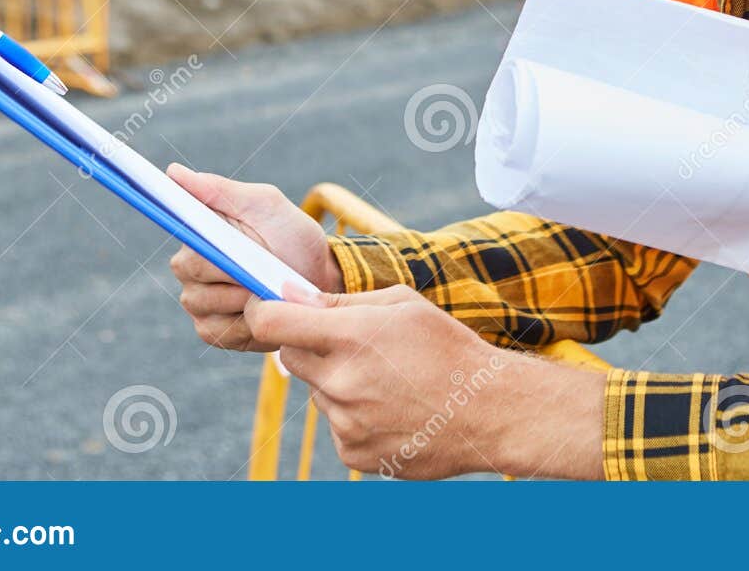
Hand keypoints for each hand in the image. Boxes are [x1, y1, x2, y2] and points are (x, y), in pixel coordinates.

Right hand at [167, 164, 341, 351]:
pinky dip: (251, 324)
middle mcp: (189, 271)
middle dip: (235, 273)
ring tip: (270, 287)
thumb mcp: (265, 205)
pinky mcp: (214, 332)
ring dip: (246, 299)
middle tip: (265, 266)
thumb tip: (174, 172)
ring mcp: (199, 304)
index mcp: (197, 236)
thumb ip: (221, 191)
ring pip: (209, 308)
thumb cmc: (291, 236)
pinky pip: (223, 334)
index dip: (195, 243)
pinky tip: (268, 310)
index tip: (217, 246)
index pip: (184, 241)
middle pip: (195, 278)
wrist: (320, 278)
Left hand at [245, 282, 605, 479]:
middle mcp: (340, 381)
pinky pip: (337, 424)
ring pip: (318, 392)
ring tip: (387, 379)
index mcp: (349, 336)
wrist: (488, 409)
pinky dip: (354, 414)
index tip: (266, 308)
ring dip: (337, 381)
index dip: (260, 311)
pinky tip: (392, 407)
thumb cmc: (447, 346)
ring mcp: (345, 422)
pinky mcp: (353, 452)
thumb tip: (292, 295)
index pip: (270, 322)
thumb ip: (342, 300)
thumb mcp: (401, 304)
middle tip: (352, 343)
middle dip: (310, 345)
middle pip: (289, 356)